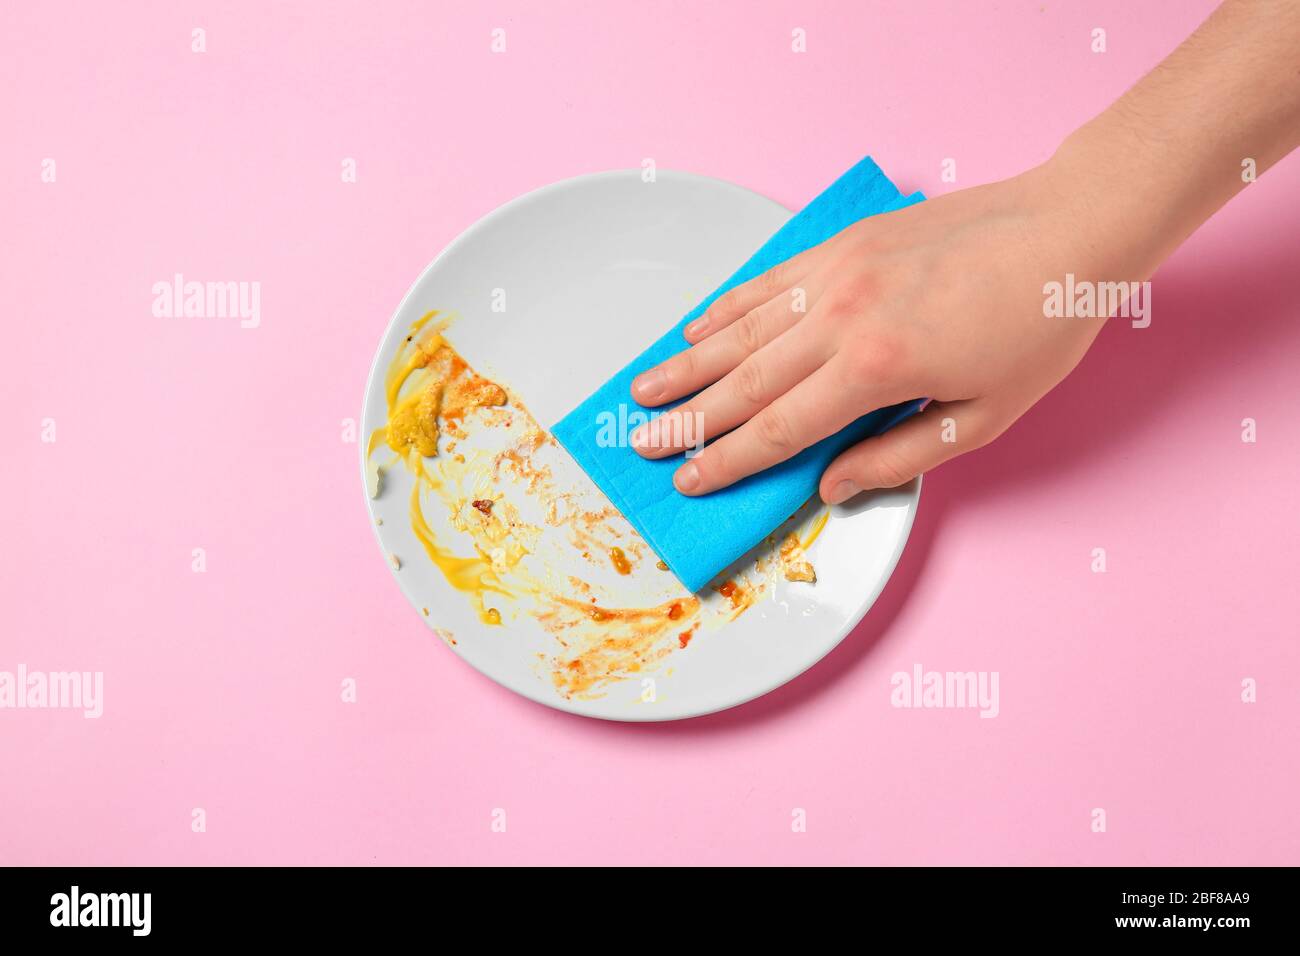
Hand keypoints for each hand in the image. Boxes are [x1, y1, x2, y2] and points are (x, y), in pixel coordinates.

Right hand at [628, 163, 1121, 502]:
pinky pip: (766, 281)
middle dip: (688, 418)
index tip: (688, 481)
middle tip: (643, 441)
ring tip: (644, 389)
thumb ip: (897, 458)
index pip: (779, 430)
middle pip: (744, 381)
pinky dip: (725, 307)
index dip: (728, 461)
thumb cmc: (1037, 328)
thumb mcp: (982, 418)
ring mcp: (835, 272)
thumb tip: (828, 486)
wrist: (1068, 228)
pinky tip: (696, 329)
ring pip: (741, 329)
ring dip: (688, 363)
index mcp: (875, 370)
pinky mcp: (842, 242)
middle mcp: (841, 318)